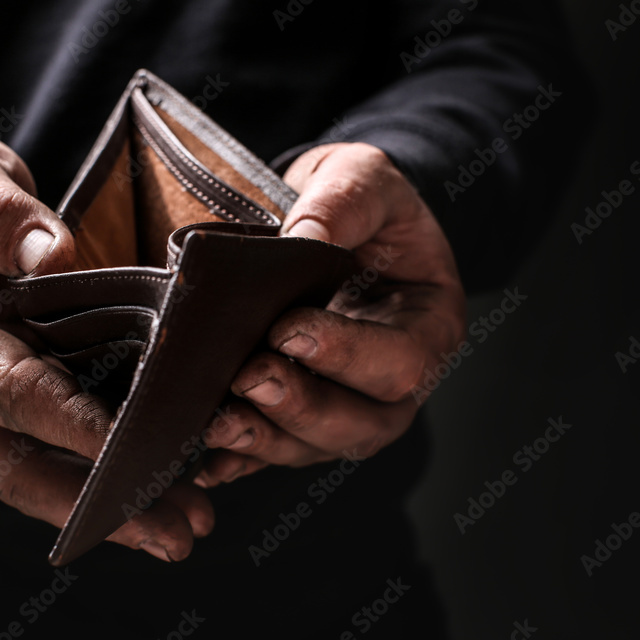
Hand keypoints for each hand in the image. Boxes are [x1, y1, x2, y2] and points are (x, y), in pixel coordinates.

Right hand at [0, 132, 212, 560]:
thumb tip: (54, 252)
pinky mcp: (18, 404)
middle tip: (173, 536)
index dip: (66, 421)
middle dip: (93, 505)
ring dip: (112, 509)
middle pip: (19, 467)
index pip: (4, 389)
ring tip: (187, 528)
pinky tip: (170, 485)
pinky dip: (110, 474)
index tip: (130, 448)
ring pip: (43, 474)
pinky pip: (61, 450)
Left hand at [197, 142, 466, 484]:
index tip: (288, 330)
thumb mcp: (364, 178)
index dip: (347, 355)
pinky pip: (280, 451)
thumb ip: (342, 203)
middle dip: (302, 407)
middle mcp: (398, 381)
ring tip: (220, 423)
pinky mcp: (307, 417)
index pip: (401, 361)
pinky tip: (211, 462)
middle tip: (249, 377)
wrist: (339, 223)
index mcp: (429, 325)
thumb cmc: (364, 204)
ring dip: (268, 441)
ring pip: (319, 448)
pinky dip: (245, 459)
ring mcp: (352, 406)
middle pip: (364, 423)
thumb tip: (302, 242)